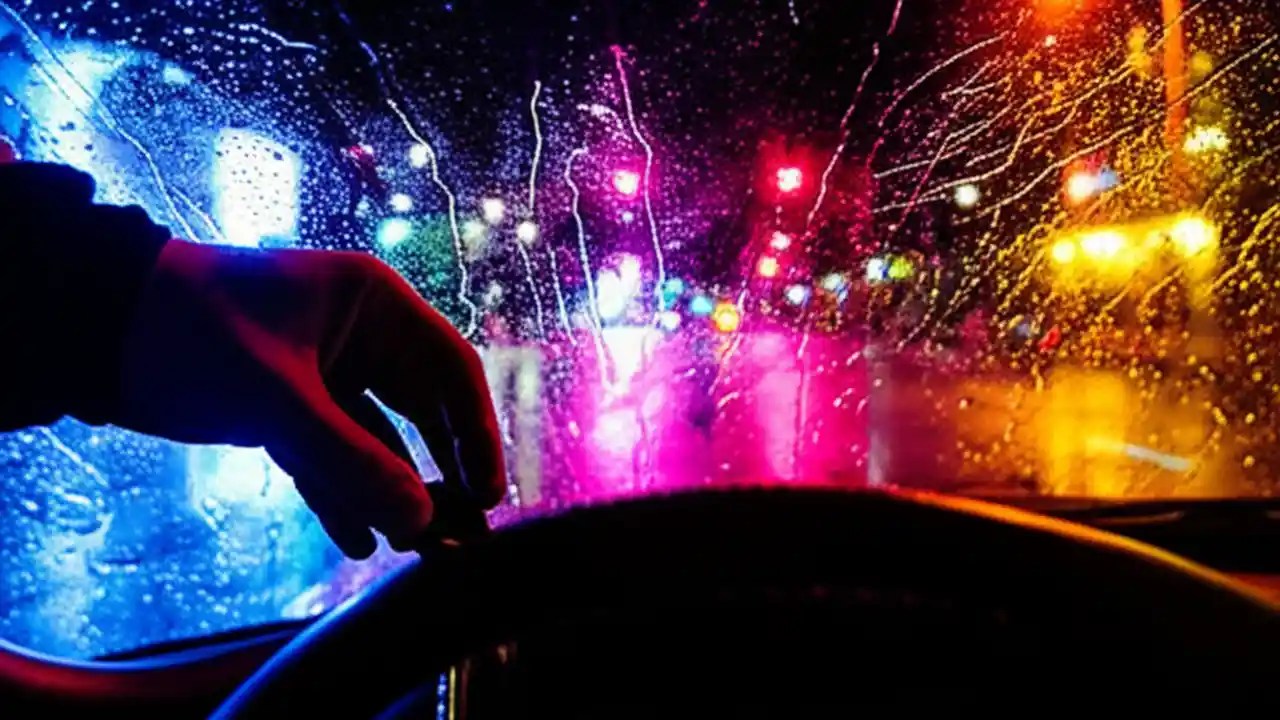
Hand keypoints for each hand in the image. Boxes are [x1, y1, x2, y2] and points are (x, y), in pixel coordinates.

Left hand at [117, 239, 505, 556]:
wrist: (97, 327)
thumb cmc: (192, 331)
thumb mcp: (276, 396)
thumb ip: (350, 459)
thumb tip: (420, 519)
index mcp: (373, 305)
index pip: (452, 371)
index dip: (476, 434)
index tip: (487, 494)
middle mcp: (360, 336)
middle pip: (423, 411)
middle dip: (438, 472)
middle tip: (460, 532)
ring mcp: (326, 373)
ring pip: (377, 440)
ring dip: (390, 492)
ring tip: (408, 547)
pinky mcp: (290, 406)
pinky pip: (333, 455)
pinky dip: (344, 493)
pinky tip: (358, 537)